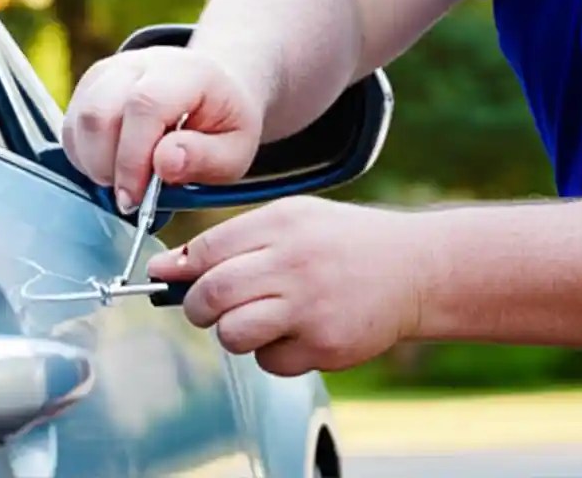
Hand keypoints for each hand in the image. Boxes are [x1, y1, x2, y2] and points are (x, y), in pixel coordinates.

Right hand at [61, 45, 265, 212]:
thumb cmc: (223, 124)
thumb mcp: (235, 150)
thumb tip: (164, 163)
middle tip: (130, 196)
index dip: (133, 158)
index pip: (144, 106)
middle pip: (99, 112)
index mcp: (185, 72)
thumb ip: (205, 158)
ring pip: (79, 120)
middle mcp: (141, 63)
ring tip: (125, 181)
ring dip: (94, 164)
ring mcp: (111, 71)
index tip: (136, 198)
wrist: (211, 90)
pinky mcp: (90, 86)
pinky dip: (84, 158)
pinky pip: (70, 127)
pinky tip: (113, 167)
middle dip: (107, 166)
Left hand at [145, 196, 421, 375]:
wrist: (416, 270)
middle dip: (197, 307)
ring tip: (257, 317)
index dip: (182, 269)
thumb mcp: (293, 219)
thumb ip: (232, 239)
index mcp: (282, 224)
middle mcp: (294, 265)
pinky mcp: (326, 346)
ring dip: (233, 332)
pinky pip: (270, 362)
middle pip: (211, 296)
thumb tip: (165, 266)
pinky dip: (272, 353)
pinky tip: (295, 332)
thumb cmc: (344, 243)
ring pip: (233, 335)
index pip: (206, 251)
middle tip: (209, 306)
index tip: (176, 277)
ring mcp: (311, 308)